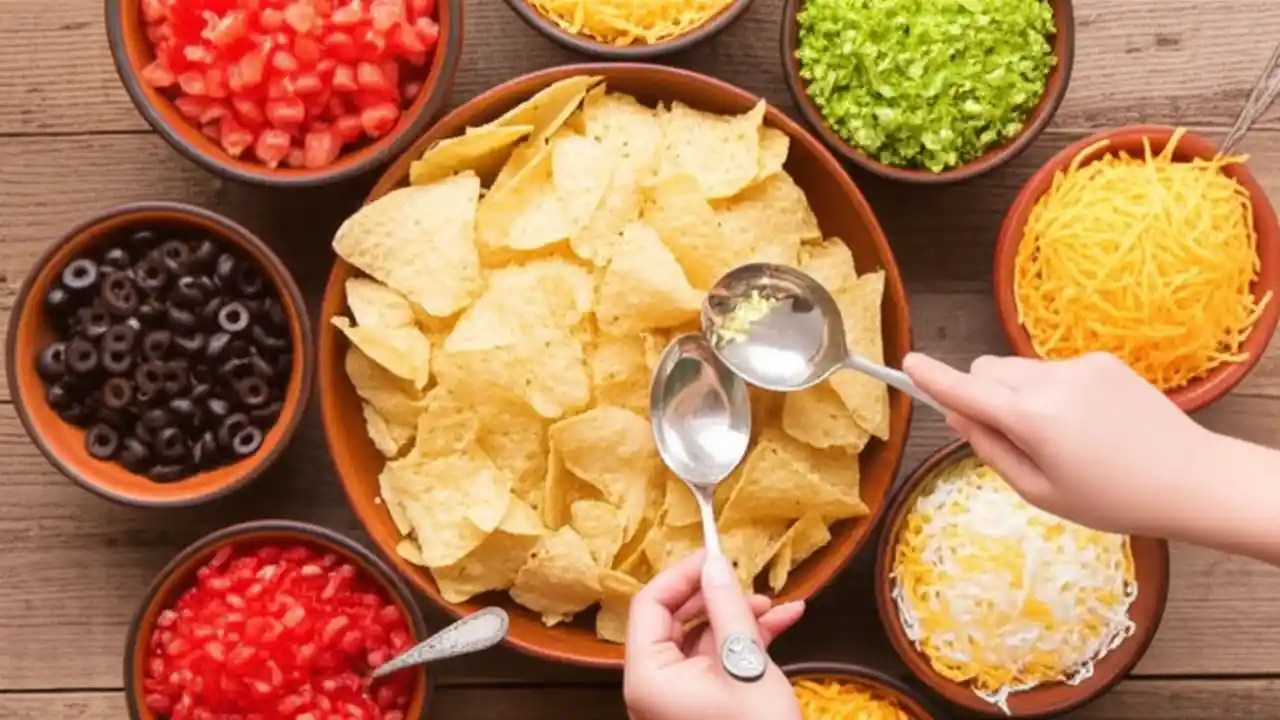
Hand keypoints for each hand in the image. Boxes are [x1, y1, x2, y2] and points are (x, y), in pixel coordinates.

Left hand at [624, 550, 804, 719]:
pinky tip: (784, 620)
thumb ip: (727, 607)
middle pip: (675, 620)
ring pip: (701, 639)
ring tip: (774, 605)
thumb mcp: (744, 662)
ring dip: (738, 616)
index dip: (682, 575)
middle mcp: (654, 687)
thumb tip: (714, 564)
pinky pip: (718, 661)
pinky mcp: (704, 706)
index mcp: (648, 676)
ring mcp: (678, 698)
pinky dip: (747, 640)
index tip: (716, 554)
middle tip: (747, 579)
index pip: (649, 605)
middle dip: (716, 595)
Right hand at [904, 351, 1222, 536]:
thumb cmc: (1110, 500)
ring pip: (1019, 369)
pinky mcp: (1102, 359)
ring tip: (1058, 436)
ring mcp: (1079, 365)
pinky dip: (1052, 390)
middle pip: (987, 369)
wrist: (1191, 479)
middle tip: (1006, 436)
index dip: (932, 377)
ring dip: (1018, 393)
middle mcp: (1050, 380)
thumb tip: (957, 414)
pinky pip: (1054, 369)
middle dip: (982, 393)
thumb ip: (989, 449)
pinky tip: (1086, 423)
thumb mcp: (1038, 491)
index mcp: (1031, 418)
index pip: (965, 388)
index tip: (906, 363)